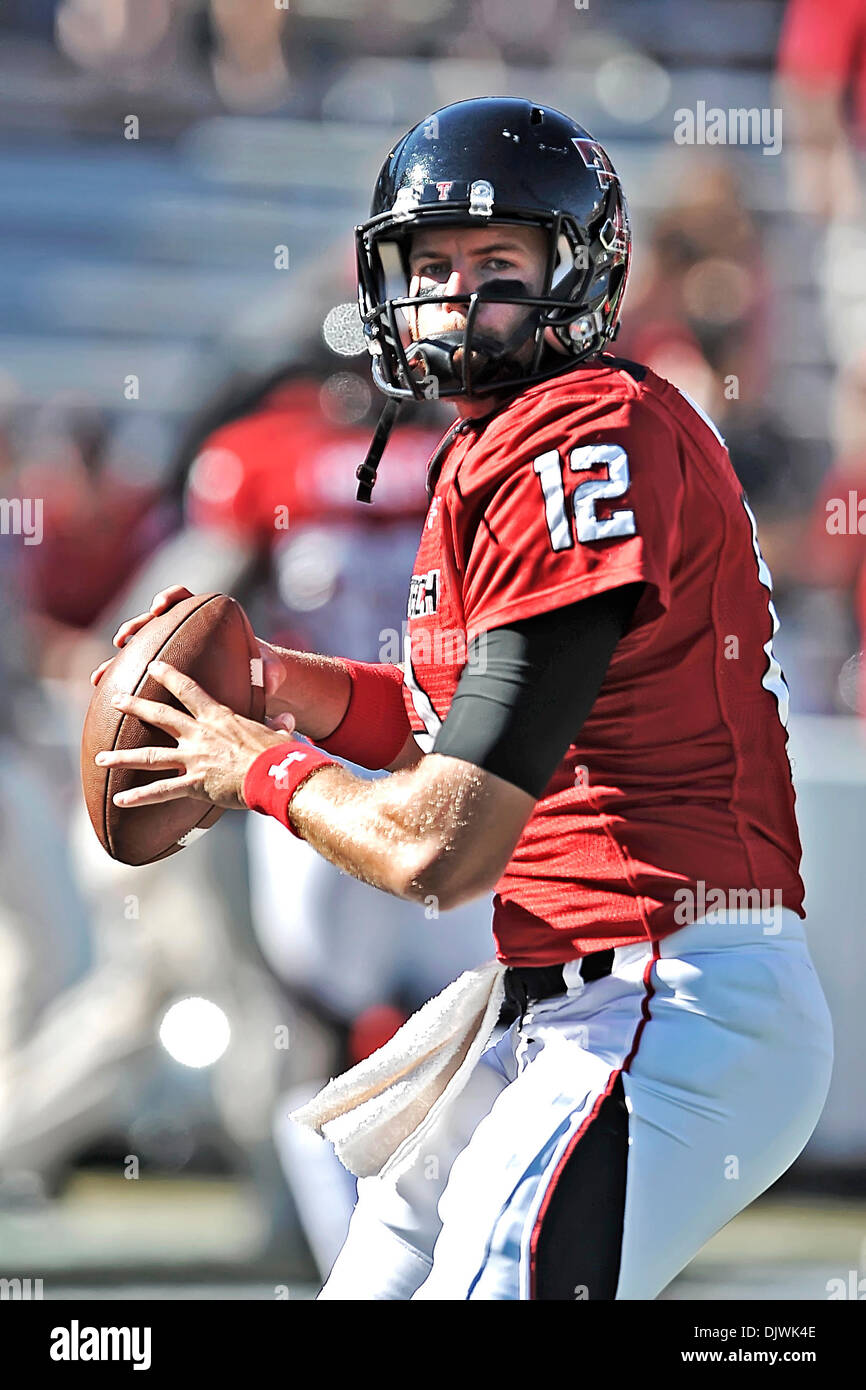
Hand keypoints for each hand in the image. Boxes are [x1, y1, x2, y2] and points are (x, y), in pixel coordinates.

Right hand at [89, 586, 289, 715]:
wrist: (256, 681)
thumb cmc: (262, 669)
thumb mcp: (269, 670)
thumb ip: (270, 671)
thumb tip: (272, 680)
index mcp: (206, 621)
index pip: (184, 598)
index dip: (170, 598)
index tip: (160, 607)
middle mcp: (183, 631)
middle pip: (153, 621)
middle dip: (136, 627)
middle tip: (125, 637)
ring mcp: (170, 649)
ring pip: (140, 648)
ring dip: (120, 661)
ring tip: (101, 674)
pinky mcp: (164, 670)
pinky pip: (138, 672)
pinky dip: (120, 679)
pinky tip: (103, 691)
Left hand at [94, 659, 297, 810]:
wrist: (276, 774)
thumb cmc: (280, 753)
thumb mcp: (279, 734)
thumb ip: (278, 726)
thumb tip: (289, 720)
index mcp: (219, 717)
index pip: (189, 690)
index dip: (169, 676)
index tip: (153, 666)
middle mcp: (200, 734)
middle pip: (160, 715)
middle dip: (135, 706)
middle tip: (115, 698)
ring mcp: (194, 759)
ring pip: (150, 756)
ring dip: (122, 757)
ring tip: (100, 757)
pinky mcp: (194, 784)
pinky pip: (161, 792)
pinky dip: (139, 797)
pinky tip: (120, 799)